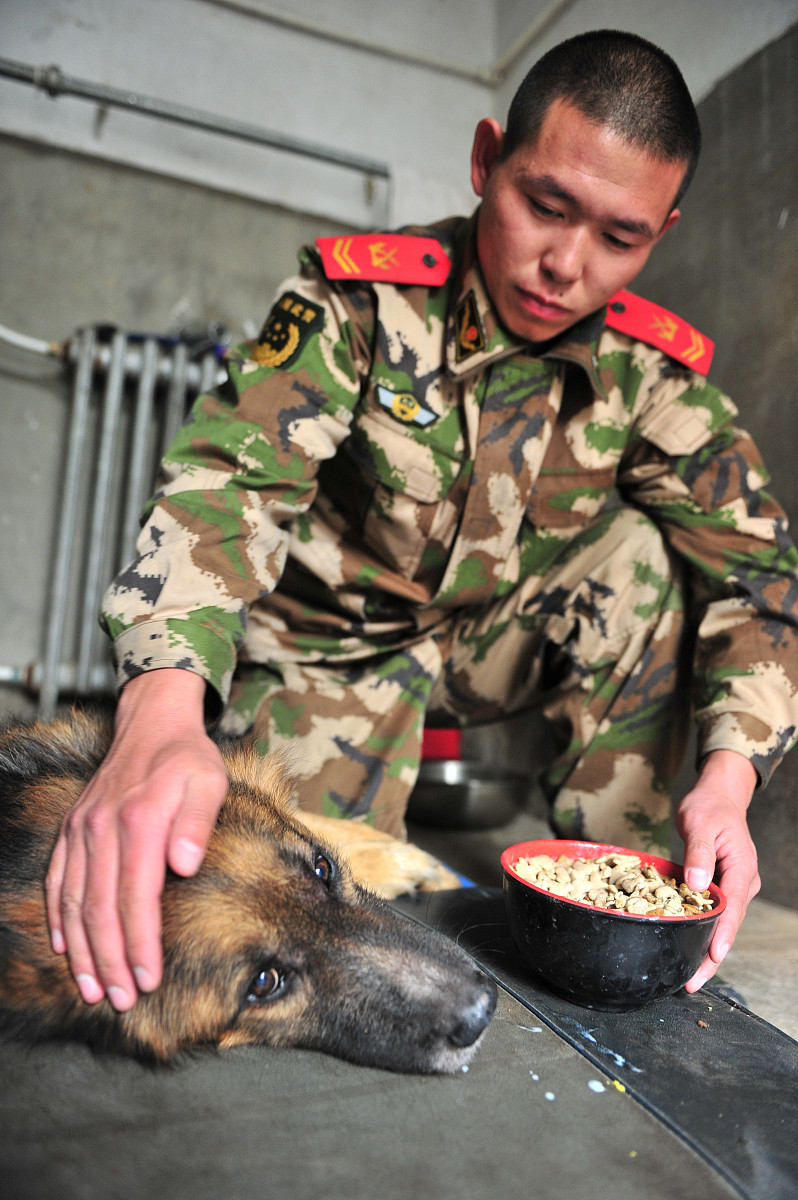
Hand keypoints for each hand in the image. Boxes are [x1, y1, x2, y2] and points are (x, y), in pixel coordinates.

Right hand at [45, 669, 228, 1010]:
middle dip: (110, 960)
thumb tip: (186, 865)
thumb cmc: (187, 758)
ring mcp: (81, 829)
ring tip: (92, 989)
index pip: (135, 897)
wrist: (152, 722)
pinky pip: (57, 879)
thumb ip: (198, 823)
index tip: (148, 980)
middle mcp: (102, 828)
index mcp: (138, 821)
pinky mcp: (72, 829)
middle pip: (99, 908)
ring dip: (81, 950)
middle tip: (120, 999)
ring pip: (73, 900)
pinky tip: (65, 947)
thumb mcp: (209, 781)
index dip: (141, 944)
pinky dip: (58, 917)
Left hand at [675, 749, 759, 991]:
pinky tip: (686, 946)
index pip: (733, 909)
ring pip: (721, 923)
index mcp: (742, 868)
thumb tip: (697, 885)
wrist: (717, 797)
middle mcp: (743, 882)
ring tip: (687, 976)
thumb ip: (699, 853)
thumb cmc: (709, 807)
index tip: (712, 959)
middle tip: (691, 983)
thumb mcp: (701, 823)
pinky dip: (701, 930)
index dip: (722, 936)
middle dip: (711, 955)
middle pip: (728, 925)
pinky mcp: (722, 886)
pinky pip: (713, 913)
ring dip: (705, 947)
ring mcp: (734, 886)